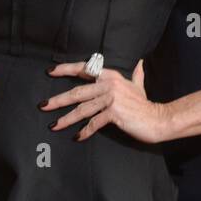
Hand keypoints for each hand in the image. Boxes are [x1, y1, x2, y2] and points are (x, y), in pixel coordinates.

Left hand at [41, 59, 168, 143]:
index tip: (50, 72)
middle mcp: (109, 85)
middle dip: (58, 100)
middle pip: (77, 92)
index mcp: (111, 76)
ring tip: (53, 125)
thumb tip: (140, 63)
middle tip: (42, 106)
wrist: (158, 119)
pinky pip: (94, 123)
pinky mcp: (114, 113)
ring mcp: (111, 99)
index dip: (66, 69)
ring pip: (82, 109)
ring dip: (66, 119)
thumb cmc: (145, 105)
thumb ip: (137, 74)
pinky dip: (85, 131)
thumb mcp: (139, 87)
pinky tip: (77, 137)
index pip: (84, 69)